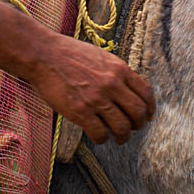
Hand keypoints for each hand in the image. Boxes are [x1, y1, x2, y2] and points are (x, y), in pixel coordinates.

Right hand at [30, 34, 156, 145]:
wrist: (44, 55)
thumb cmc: (70, 54)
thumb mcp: (102, 57)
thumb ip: (117, 72)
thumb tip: (129, 90)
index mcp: (119, 69)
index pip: (146, 93)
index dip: (149, 109)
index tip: (147, 116)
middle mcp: (112, 84)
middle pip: (138, 113)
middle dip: (138, 125)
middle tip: (133, 129)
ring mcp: (96, 98)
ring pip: (122, 127)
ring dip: (123, 136)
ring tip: (118, 138)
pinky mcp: (80, 111)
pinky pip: (100, 134)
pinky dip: (102, 139)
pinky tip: (99, 137)